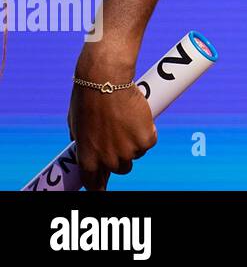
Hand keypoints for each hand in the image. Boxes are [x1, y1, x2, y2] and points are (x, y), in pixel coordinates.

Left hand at [68, 44, 155, 190]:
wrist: (105, 81)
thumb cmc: (87, 98)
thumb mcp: (77, 126)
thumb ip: (83, 141)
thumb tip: (86, 145)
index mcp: (88, 159)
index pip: (94, 185)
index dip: (100, 185)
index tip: (103, 185)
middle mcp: (108, 160)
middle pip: (121, 169)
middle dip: (121, 156)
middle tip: (121, 137)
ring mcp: (128, 151)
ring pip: (136, 154)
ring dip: (134, 142)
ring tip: (129, 122)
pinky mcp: (146, 140)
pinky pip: (149, 142)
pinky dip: (147, 131)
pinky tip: (139, 118)